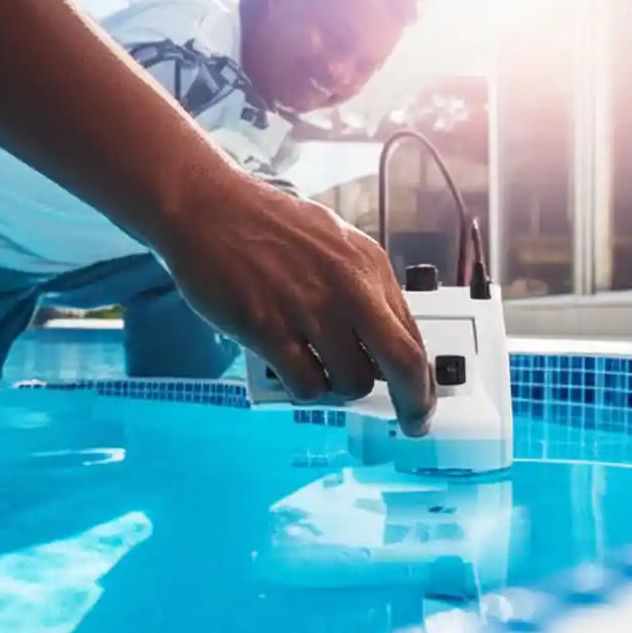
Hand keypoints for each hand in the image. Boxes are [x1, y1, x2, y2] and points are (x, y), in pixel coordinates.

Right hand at [161, 171, 436, 436]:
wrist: (208, 208)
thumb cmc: (268, 227)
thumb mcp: (335, 246)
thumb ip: (363, 290)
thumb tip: (385, 343)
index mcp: (369, 266)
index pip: (414, 336)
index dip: (423, 378)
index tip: (422, 401)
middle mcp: (348, 288)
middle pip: (402, 365)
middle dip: (413, 404)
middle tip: (412, 424)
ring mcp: (309, 309)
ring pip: (351, 383)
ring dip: (338, 388)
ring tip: (317, 368)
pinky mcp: (268, 328)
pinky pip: (305, 385)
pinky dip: (302, 388)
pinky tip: (290, 368)